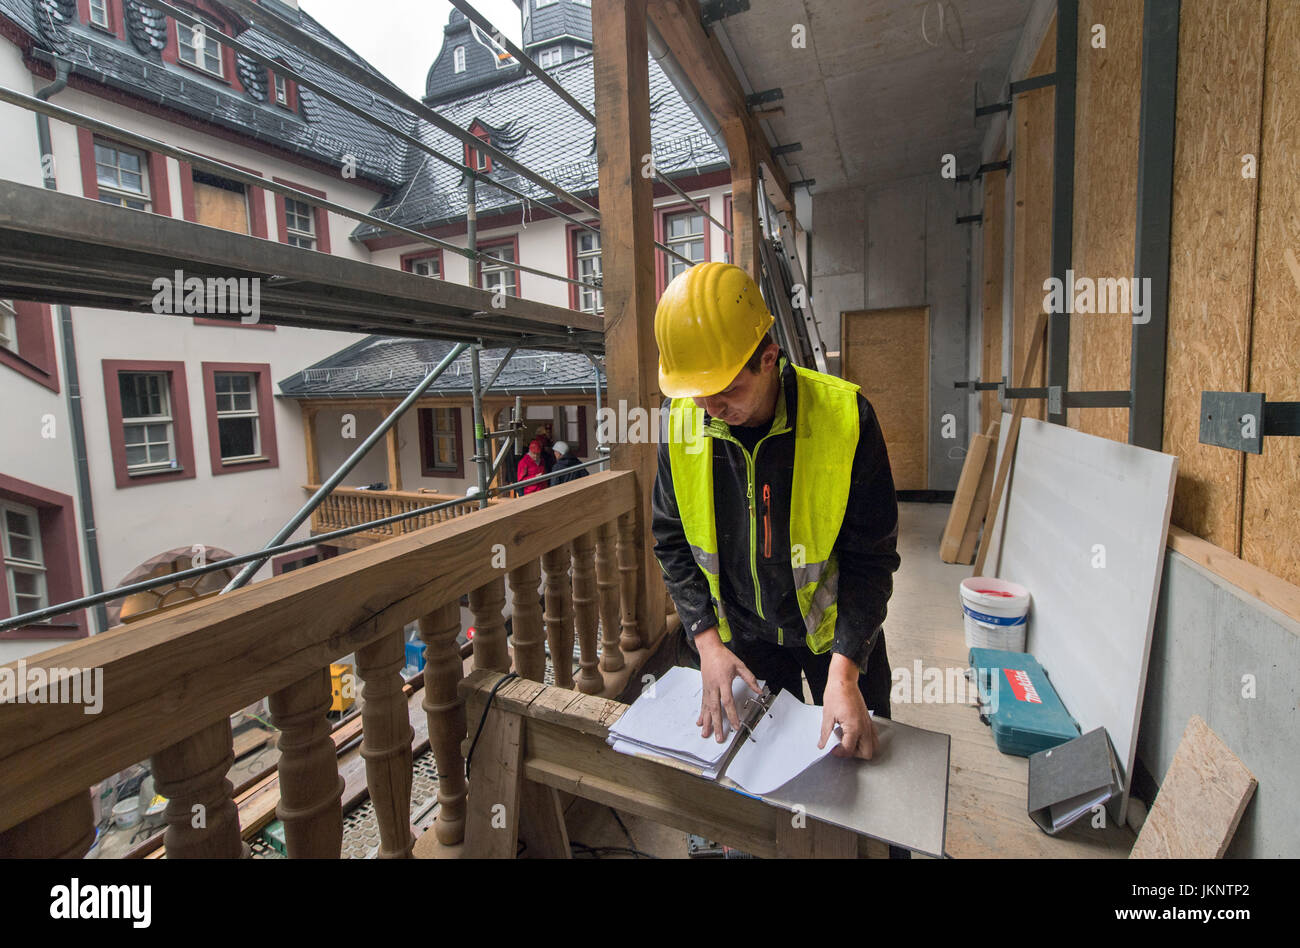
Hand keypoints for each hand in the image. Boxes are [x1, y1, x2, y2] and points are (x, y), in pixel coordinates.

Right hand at [695, 628, 761, 742]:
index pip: (728, 702)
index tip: (735, 725)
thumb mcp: (740, 665)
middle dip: (717, 724)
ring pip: (707, 709)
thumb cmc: (724, 657)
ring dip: (707, 722)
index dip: (732, 715)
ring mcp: (707, 689)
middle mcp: (714, 687)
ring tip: (705, 734)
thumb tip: (759, 690)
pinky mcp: (704, 689)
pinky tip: (700, 722)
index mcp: (723, 681)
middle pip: (715, 709)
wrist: (709, 649)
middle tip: (719, 737)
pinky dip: (701, 714)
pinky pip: (703, 704)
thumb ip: (750, 678)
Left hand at [819, 657, 877, 759]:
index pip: (849, 750)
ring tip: (849, 742)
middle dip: (854, 754)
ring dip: (862, 748)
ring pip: (873, 746)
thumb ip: (825, 733)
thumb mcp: (827, 716)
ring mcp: (868, 723)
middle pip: (867, 753)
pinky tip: (854, 734)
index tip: (832, 749)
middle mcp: (864, 727)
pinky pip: (873, 735)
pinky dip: (866, 740)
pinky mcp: (868, 719)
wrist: (844, 681)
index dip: (839, 753)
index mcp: (854, 727)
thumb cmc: (836, 694)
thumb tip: (823, 745)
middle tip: (842, 747)